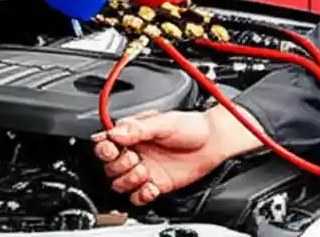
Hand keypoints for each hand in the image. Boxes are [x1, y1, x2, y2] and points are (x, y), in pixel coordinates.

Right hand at [92, 105, 262, 205]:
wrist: (214, 143)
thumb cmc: (192, 127)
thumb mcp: (165, 122)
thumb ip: (138, 128)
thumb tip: (115, 132)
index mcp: (133, 134)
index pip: (105, 143)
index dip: (105, 149)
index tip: (114, 149)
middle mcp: (136, 152)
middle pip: (109, 167)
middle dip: (119, 165)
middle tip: (136, 159)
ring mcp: (144, 169)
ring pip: (120, 184)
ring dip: (129, 180)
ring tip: (145, 172)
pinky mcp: (155, 184)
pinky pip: (137, 197)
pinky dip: (141, 195)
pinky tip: (152, 187)